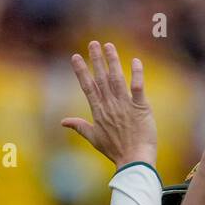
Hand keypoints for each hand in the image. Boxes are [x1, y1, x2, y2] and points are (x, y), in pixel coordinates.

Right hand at [61, 41, 155, 168]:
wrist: (134, 161)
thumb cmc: (115, 151)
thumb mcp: (94, 138)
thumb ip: (79, 126)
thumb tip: (62, 122)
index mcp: (99, 111)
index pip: (88, 87)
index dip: (81, 71)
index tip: (75, 56)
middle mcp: (110, 105)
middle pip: (101, 78)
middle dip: (96, 60)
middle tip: (93, 43)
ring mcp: (125, 106)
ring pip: (117, 79)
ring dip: (113, 61)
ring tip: (109, 46)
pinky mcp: (141, 108)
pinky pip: (138, 88)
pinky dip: (137, 74)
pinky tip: (135, 61)